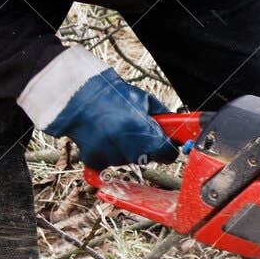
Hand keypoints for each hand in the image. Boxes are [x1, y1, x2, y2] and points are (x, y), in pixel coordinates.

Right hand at [46, 68, 177, 170]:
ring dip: (126, 150)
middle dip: (146, 147)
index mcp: (144, 132)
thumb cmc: (114, 95)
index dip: (167, 148)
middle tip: (134, 130)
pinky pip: (108, 163)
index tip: (164, 143)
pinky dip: (108, 152)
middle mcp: (127, 147)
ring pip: (128, 161)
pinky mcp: (93, 161)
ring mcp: (109, 156)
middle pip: (148, 159)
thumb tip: (181, 130)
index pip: (168, 155)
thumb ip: (165, 117)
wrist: (79, 95)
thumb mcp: (146, 100)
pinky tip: (104, 137)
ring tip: (115, 129)